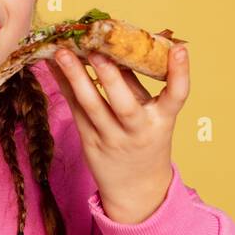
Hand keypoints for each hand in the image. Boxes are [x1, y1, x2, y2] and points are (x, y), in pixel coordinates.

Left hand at [46, 42, 189, 223]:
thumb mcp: (152, 116)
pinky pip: (76, 110)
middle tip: (97, 50)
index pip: (176, 97)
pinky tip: (54, 66)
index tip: (180, 50)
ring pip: (92, 107)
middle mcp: (137, 131)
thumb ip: (138, 84)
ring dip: (75, 78)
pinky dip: (64, 86)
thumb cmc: (146, 141)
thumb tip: (120, 45)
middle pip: (124, 105)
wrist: (135, 189)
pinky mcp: (89, 141)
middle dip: (111, 77)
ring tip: (63, 53)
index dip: (180, 74)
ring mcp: (111, 138)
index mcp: (162, 121)